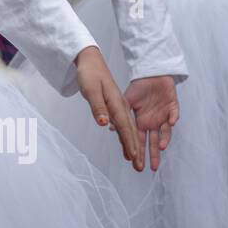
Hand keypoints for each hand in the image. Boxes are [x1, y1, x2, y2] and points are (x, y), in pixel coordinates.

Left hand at [73, 45, 144, 170]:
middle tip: (138, 166)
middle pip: (128, 130)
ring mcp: (117, 104)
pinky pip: (122, 122)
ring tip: (133, 158)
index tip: (134, 157)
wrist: (90, 61)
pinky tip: (127, 140)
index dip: (129, 143)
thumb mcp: (91, 90)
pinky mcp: (114, 103)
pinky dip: (126, 133)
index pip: (124, 127)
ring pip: (126, 128)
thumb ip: (98, 107)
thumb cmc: (89, 74)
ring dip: (130, 143)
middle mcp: (119, 106)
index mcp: (116, 103)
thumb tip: (104, 124)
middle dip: (134, 148)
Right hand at [125, 75, 179, 170]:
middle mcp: (153, 122)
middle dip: (153, 155)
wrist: (151, 74)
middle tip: (152, 168)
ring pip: (166, 132)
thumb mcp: (126, 101)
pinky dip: (174, 118)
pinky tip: (171, 122)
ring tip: (161, 147)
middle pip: (154, 141)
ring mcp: (164, 116)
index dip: (137, 151)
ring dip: (164, 139)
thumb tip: (111, 127)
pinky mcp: (173, 107)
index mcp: (141, 122)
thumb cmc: (139, 88)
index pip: (139, 140)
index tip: (134, 162)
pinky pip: (174, 114)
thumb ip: (121, 115)